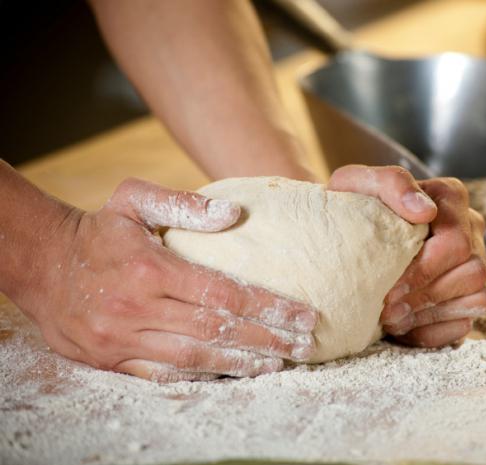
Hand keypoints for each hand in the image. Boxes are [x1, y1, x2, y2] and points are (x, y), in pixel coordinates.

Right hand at [23, 178, 316, 381]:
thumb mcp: (133, 199)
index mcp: (151, 269)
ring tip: (278, 365)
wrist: (40, 263)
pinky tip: (230, 373)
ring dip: (241, 363)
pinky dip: (200, 375)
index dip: (270, 308)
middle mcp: (139, 308)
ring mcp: (122, 339)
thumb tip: (235, 214)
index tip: (304, 316)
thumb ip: (183, 205)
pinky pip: (162, 374)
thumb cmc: (97, 229)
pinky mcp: (109, 359)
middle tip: (305, 347)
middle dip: (268, 340)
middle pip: (217, 330)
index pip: (225, 294)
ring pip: (194, 358)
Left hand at [328, 165, 485, 347]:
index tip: (390, 284)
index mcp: (450, 198)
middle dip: (425, 293)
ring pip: (476, 296)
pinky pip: (465, 322)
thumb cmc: (353, 207)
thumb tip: (425, 211)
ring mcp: (475, 264)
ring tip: (391, 318)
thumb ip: (391, 183)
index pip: (455, 239)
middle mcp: (471, 229)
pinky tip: (403, 325)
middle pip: (470, 270)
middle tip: (385, 309)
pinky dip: (433, 330)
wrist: (345, 233)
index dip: (425, 268)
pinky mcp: (469, 296)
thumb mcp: (356, 183)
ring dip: (429, 313)